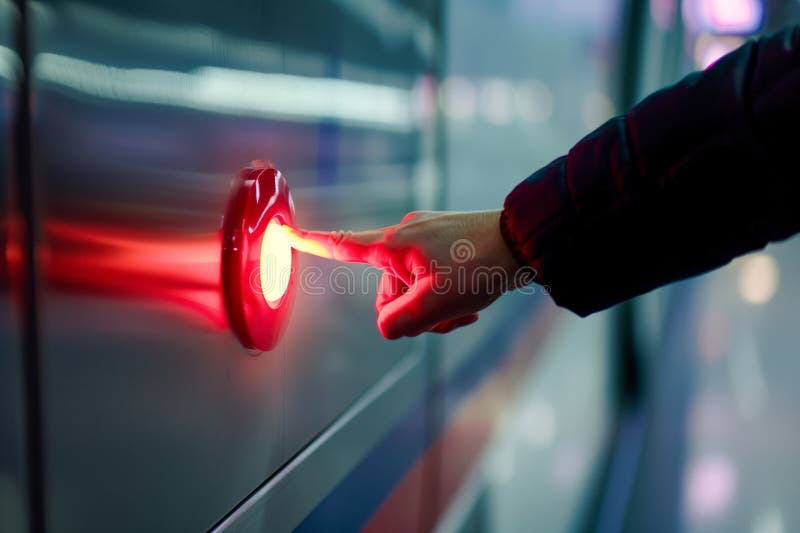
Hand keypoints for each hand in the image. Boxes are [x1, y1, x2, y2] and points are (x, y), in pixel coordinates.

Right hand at [285, 210, 527, 338]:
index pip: (342, 245)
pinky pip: (430, 275)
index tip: (283, 230)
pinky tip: (470, 303)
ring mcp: (425, 236)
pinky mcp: (444, 240)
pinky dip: (444, 295)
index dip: (310, 243)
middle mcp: (404, 236)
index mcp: (393, 245)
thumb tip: (385, 327)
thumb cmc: (481, 266)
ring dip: (433, 307)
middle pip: (385, 290)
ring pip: (411, 287)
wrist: (524, 239)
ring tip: (464, 309)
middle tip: (444, 317)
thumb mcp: (437, 305)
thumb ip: (400, 322)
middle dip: (410, 312)